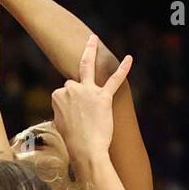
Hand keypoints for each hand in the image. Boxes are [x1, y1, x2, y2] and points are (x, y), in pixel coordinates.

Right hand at [51, 35, 132, 161]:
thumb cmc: (73, 142)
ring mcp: (88, 91)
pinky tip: (130, 59)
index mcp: (58, 95)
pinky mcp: (104, 97)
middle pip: (73, 82)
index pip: (63, 92)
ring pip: (87, 67)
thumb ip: (62, 112)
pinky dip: (123, 69)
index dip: (69, 106)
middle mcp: (71, 89)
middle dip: (77, 94)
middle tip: (81, 113)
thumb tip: (66, 113)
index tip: (71, 119)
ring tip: (93, 39)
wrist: (86, 150)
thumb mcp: (59, 124)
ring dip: (90, 50)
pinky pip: (114, 80)